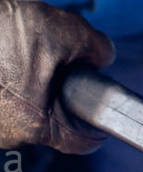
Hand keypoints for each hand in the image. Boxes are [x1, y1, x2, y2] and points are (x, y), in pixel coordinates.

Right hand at [0, 0, 115, 154]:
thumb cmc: (5, 30)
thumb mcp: (67, 31)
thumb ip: (98, 49)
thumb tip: (103, 58)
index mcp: (37, 124)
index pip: (81, 142)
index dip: (96, 125)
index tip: (99, 110)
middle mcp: (9, 135)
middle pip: (52, 123)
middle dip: (61, 95)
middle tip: (58, 64)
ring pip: (25, 113)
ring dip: (32, 88)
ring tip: (26, 56)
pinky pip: (4, 105)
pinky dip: (9, 86)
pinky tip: (7, 60)